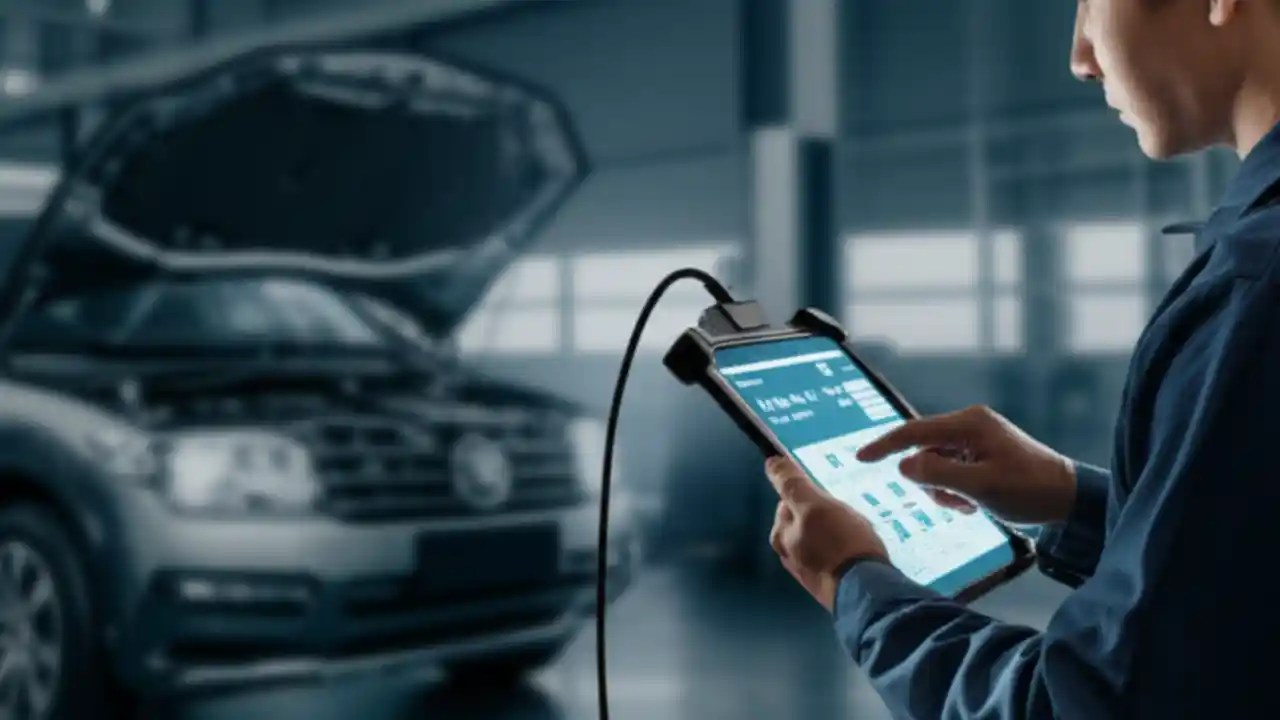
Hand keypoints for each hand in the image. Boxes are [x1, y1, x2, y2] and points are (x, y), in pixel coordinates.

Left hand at [766, 455, 888, 612]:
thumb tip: (770, 461)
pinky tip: (857, 552)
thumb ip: (791, 485)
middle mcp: (787, 553)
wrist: (867, 592)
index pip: (789, 499)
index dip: (809, 493)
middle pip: (803, 519)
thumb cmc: (841, 544)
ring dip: (833, 532)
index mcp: (780, 535)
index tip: (827, 496)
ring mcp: (807, 571)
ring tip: (856, 534)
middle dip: (821, 513)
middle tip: (846, 516)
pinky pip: (832, 556)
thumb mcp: (815, 507)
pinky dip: (841, 550)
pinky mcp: (827, 584)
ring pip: (819, 537)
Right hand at [855, 405, 1076, 524]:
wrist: (1068, 498)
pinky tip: (974, 502)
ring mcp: (976, 438)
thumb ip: (938, 474)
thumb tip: (903, 467)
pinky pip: (951, 469)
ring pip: (936, 464)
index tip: (860, 458)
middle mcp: (970, 424)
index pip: (914, 431)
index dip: (885, 445)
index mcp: (969, 424)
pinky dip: (955, 488)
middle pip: (924, 450)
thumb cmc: (1028, 490)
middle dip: (931, 481)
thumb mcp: (980, 487)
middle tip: (955, 503)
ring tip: (969, 505)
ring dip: (944, 488)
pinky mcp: (982, 452)